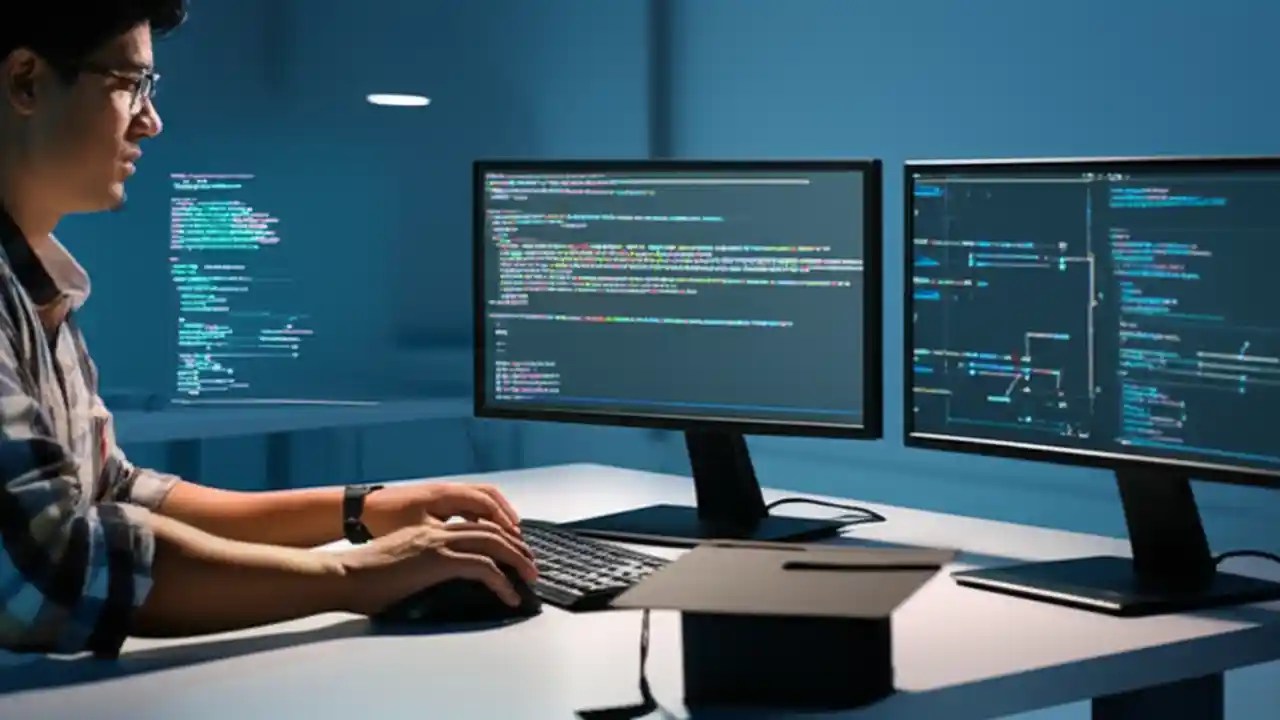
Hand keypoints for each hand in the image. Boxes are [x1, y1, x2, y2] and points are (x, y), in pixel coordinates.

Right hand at [338, 521, 538, 615]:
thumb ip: (421, 566)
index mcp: (428, 532)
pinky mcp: (438, 561)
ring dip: (517, 561)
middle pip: (491, 531)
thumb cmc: (363, 577)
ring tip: (529, 579)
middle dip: (516, 548)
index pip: (475, 527)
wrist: (343, 575)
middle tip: (530, 566)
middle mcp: (437, 532)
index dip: (499, 538)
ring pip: (493, 544)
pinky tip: (509, 596)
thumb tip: (436, 581)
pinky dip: (501, 581)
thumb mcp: (399, 565)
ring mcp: (438, 544)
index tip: (513, 553)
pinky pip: (482, 567)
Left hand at [364, 482, 522, 537]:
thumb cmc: (385, 521)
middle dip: (508, 520)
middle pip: (489, 498)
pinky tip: (484, 533)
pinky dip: (482, 516)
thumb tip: (472, 558)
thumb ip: (446, 542)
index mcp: (446, 496)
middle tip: (521, 543)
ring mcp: (443, 494)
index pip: (486, 504)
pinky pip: (468, 504)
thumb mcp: (417, 533)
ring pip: (480, 500)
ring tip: (510, 537)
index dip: (504, 525)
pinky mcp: (437, 502)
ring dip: (496, 517)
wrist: (360, 509)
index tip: (517, 544)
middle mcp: (448, 491)